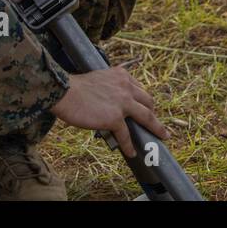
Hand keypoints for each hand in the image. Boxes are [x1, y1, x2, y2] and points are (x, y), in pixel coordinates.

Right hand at [50, 67, 168, 157]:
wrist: (64, 92)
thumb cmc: (74, 87)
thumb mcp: (98, 79)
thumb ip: (109, 88)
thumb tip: (109, 104)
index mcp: (121, 75)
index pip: (138, 88)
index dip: (143, 99)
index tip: (145, 105)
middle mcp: (125, 86)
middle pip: (148, 101)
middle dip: (153, 112)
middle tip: (154, 122)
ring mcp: (122, 103)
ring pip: (147, 117)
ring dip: (156, 128)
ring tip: (161, 136)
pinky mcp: (115, 118)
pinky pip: (126, 135)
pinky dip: (129, 145)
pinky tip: (131, 152)